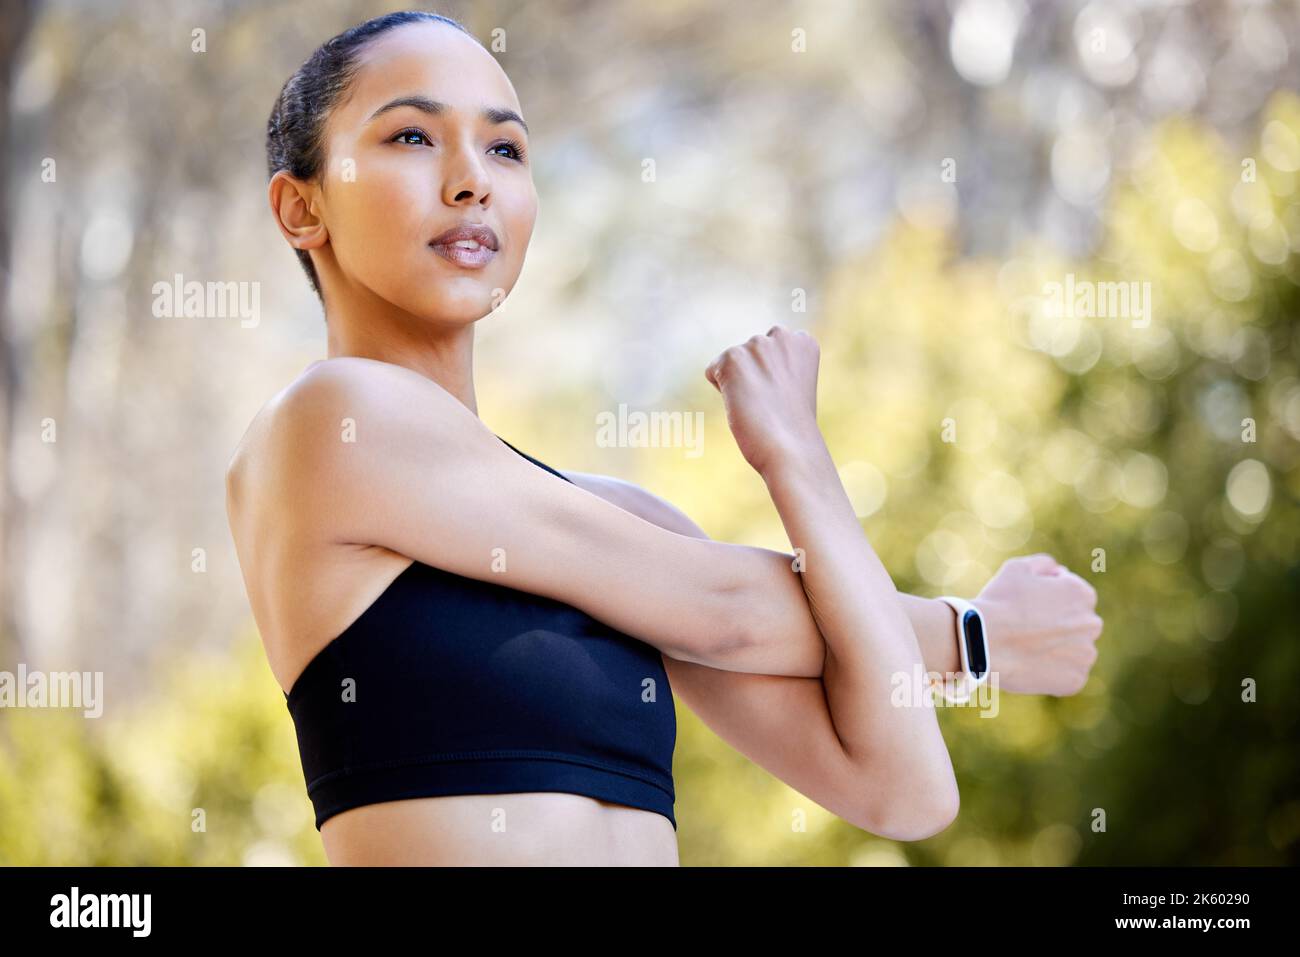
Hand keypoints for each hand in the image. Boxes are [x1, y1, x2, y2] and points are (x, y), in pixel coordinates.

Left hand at [704, 325, 822, 476]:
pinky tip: (742, 404)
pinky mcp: (732, 358)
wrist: (791, 449)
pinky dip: (721, 390)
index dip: (773, 377)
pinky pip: (712, 371)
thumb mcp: (795, 386)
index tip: (785, 396)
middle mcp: (782, 336)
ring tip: (759, 405)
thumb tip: (749, 370)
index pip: (771, 349)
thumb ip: (779, 367)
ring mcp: (757, 345)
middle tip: (771, 404)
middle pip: (749, 353)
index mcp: (803, 341)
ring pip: (731, 363)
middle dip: (753, 375)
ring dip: (738, 384)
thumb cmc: (794, 428)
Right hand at [972, 553, 1102, 695]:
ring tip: (1025, 650)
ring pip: (1073, 652)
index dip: (1045, 602)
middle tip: (1026, 632)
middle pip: (1076, 625)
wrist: (982, 641)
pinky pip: (1067, 676)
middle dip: (1057, 627)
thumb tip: (1059, 572)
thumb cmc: (998, 602)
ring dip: (1057, 651)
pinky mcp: (1075, 680)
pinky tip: (1029, 666)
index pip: (1071, 597)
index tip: (1025, 609)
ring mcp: (1085, 654)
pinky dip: (1052, 674)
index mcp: (1083, 594)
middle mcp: (1092, 623)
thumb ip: (1044, 564)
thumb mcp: (1017, 568)